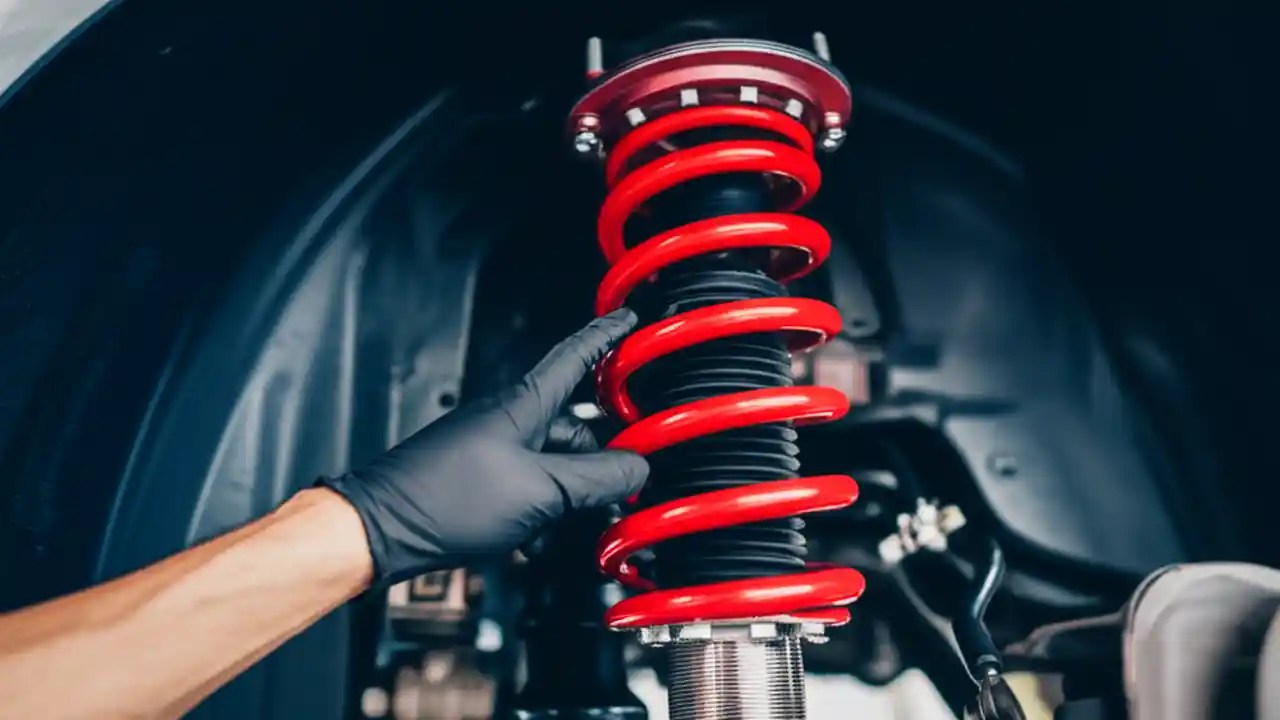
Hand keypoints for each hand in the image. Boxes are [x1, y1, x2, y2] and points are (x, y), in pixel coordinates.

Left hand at [320, 309, 647, 585]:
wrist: (382, 530)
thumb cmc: (446, 500)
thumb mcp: (541, 491)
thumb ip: (596, 479)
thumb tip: (637, 468)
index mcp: (524, 406)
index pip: (575, 357)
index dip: (606, 336)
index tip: (628, 320)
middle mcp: (508, 420)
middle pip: (574, 427)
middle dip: (599, 460)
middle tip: (621, 487)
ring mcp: (492, 448)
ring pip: (553, 463)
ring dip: (568, 496)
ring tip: (569, 525)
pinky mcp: (478, 478)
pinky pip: (527, 486)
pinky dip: (539, 511)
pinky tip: (534, 540)